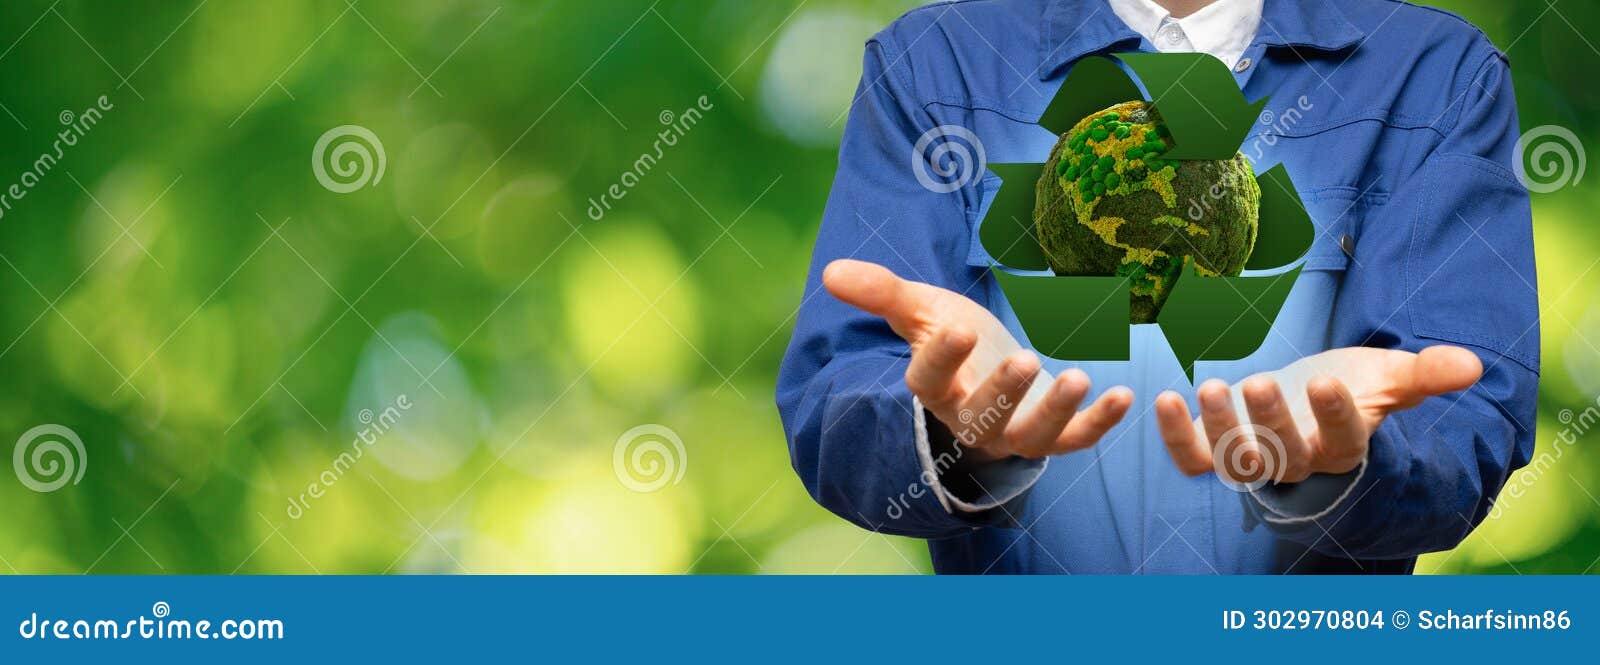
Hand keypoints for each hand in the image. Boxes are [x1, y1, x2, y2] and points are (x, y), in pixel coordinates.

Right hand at [823, 259, 1132, 462]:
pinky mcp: (1051, 435)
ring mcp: (1013, 433)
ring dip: (1057, 413)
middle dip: (1003, 393)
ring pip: (1031, 437)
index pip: (929, 379)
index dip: (941, 357)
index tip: (955, 328)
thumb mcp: (919, 309)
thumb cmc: (952, 338)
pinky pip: (1074, 440)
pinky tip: (1125, 396)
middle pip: (982, 417)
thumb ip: (881, 292)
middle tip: (1023, 359)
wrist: (986, 372)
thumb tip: (831, 270)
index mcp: (934, 388)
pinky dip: (1099, 423)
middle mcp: (971, 419)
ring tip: (1080, 378)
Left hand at [1155, 346, 1482, 484]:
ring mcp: (1256, 461)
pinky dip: (1176, 437)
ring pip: (1237, 461)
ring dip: (1219, 428)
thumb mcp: (1391, 378)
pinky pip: (1193, 460)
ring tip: (1211, 386)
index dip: (1336, 415)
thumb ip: (1426, 374)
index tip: (1328, 380)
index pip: (1345, 440)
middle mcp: (1298, 463)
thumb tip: (1471, 365)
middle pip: (1285, 455)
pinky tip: (1163, 400)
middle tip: (1257, 381)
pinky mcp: (1218, 454)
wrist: (1312, 403)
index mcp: (1345, 447)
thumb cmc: (1357, 388)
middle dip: (1270, 421)